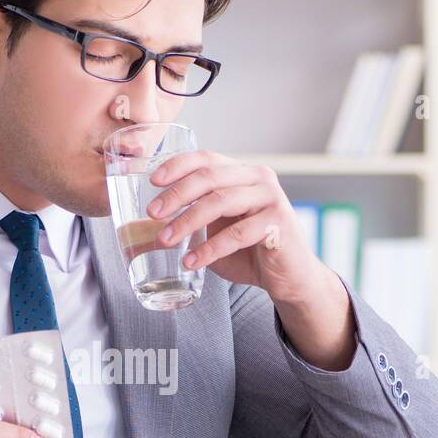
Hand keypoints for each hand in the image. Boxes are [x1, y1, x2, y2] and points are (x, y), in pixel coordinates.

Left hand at [145, 150, 326, 304]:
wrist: (288, 278)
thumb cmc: (249, 252)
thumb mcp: (216, 230)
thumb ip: (193, 219)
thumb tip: (148, 222)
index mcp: (242, 174)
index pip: (206, 159)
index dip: (178, 165)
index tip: (153, 182)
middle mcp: (259, 178)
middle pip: (210, 177)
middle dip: (177, 194)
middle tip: (153, 214)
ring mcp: (271, 198)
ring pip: (221, 202)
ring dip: (188, 221)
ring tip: (165, 240)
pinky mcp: (278, 224)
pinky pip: (237, 234)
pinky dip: (210, 249)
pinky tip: (191, 261)